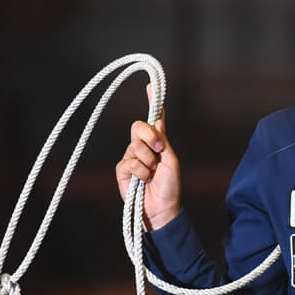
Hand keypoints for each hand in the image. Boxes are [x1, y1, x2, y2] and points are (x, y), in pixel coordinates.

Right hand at [115, 84, 181, 229]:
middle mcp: (143, 147)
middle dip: (149, 136)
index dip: (153, 102)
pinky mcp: (122, 171)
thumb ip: (162, 142)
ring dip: (148, 161)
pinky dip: (140, 172)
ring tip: (153, 174)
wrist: (162, 208)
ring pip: (134, 146)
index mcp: (158, 142)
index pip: (155, 119)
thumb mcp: (171, 161)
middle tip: (159, 150)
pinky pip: (128, 162)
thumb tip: (154, 125)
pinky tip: (144, 181)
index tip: (152, 86)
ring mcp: (131, 158)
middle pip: (139, 126)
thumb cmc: (170, 186)